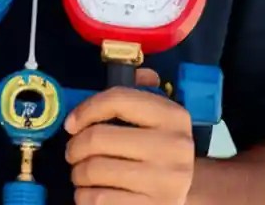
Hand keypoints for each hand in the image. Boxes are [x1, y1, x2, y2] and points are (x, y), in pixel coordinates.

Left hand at [65, 68, 195, 203]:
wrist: (193, 190)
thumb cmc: (160, 149)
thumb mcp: (159, 117)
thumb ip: (142, 91)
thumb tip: (137, 72)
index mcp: (173, 117)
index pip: (116, 100)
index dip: (84, 109)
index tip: (71, 123)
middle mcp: (173, 147)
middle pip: (97, 138)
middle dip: (75, 146)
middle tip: (74, 152)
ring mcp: (165, 181)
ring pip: (93, 170)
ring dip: (78, 172)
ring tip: (83, 173)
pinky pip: (97, 199)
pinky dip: (84, 195)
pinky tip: (91, 191)